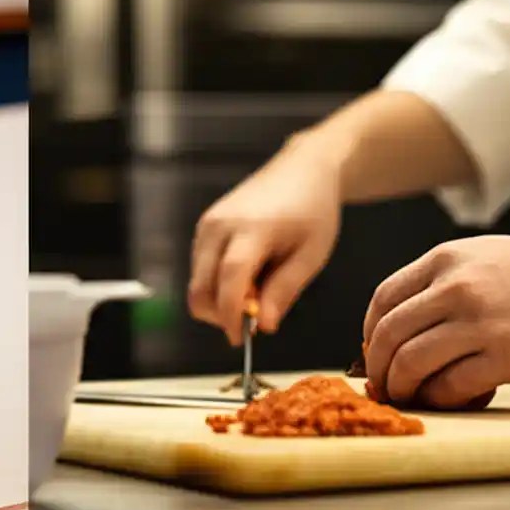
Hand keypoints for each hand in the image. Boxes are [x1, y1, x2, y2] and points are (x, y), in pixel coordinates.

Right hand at [189, 136, 341, 343]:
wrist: (301, 170)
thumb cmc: (312, 211)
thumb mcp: (311, 255)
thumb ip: (284, 290)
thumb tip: (263, 325)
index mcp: (252, 228)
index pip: (230, 280)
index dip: (231, 315)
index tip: (240, 339)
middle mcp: (220, 225)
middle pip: (201, 287)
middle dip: (221, 315)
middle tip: (254, 317)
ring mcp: (207, 224)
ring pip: (197, 282)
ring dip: (220, 300)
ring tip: (258, 288)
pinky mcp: (204, 227)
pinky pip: (201, 269)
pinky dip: (218, 284)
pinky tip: (248, 275)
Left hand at [362, 234, 509, 408]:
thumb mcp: (479, 257)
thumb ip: (437, 284)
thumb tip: (393, 330)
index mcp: (445, 260)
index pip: (382, 299)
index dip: (369, 332)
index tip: (375, 352)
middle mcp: (457, 288)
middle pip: (388, 335)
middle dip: (378, 368)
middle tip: (384, 385)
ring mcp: (481, 322)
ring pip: (411, 363)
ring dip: (402, 388)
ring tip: (410, 395)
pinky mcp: (507, 356)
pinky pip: (451, 386)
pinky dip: (441, 399)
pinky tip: (450, 398)